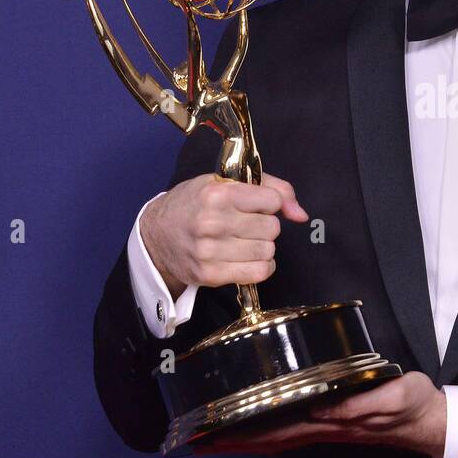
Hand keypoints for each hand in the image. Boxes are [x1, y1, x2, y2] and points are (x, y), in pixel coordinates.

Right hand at [140, 171, 307, 298]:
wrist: (156, 235)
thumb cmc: (193, 204)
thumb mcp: (224, 182)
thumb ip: (271, 188)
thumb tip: (300, 214)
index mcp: (217, 194)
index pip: (272, 200)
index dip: (269, 203)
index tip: (256, 205)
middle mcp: (213, 223)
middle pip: (272, 228)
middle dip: (266, 225)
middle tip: (247, 224)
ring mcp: (211, 251)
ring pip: (268, 251)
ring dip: (263, 246)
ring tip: (245, 240)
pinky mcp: (211, 275)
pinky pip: (259, 273)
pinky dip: (261, 266)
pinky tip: (248, 258)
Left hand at [192, 372, 447, 457]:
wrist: (427, 420)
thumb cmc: (410, 405)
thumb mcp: (392, 396)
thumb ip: (360, 403)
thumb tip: (324, 406)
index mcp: (329, 421)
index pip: (275, 430)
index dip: (241, 433)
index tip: (211, 433)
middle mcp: (319, 427)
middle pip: (265, 438)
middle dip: (229, 440)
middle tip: (195, 439)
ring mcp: (323, 428)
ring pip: (272, 437)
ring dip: (240, 440)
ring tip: (212, 437)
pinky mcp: (329, 422)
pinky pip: (286, 431)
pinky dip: (262, 432)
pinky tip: (252, 427)